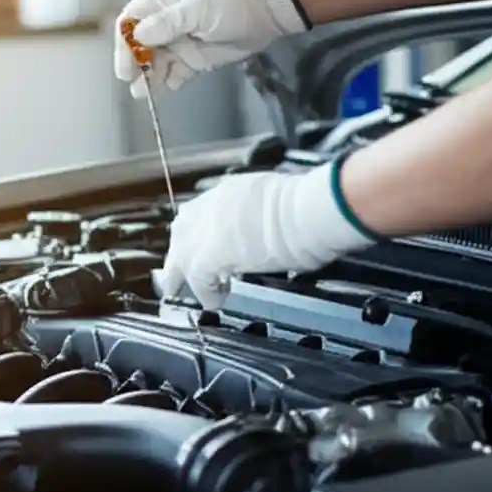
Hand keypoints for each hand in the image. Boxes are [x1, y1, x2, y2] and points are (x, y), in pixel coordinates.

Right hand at [114, 0, 308, 98]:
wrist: (267, 12)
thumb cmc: (232, 0)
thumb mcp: (199, 7)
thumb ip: (169, 22)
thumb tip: (139, 35)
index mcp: (163, 1)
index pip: (132, 20)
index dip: (124, 41)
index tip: (126, 60)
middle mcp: (166, 22)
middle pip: (139, 45)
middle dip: (134, 62)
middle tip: (133, 80)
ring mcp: (179, 42)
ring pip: (154, 62)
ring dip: (148, 76)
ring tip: (144, 92)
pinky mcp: (193, 59)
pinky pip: (173, 73)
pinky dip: (168, 82)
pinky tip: (168, 86)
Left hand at [157, 163, 375, 308]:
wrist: (315, 209)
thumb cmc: (315, 208)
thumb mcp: (282, 203)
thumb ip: (264, 216)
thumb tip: (270, 234)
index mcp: (234, 190)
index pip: (202, 210)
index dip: (196, 231)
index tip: (197, 245)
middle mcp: (217, 203)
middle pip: (184, 229)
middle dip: (179, 251)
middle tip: (176, 273)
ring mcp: (211, 227)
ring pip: (182, 252)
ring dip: (182, 274)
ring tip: (181, 292)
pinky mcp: (212, 252)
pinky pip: (197, 276)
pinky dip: (204, 291)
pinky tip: (214, 301)